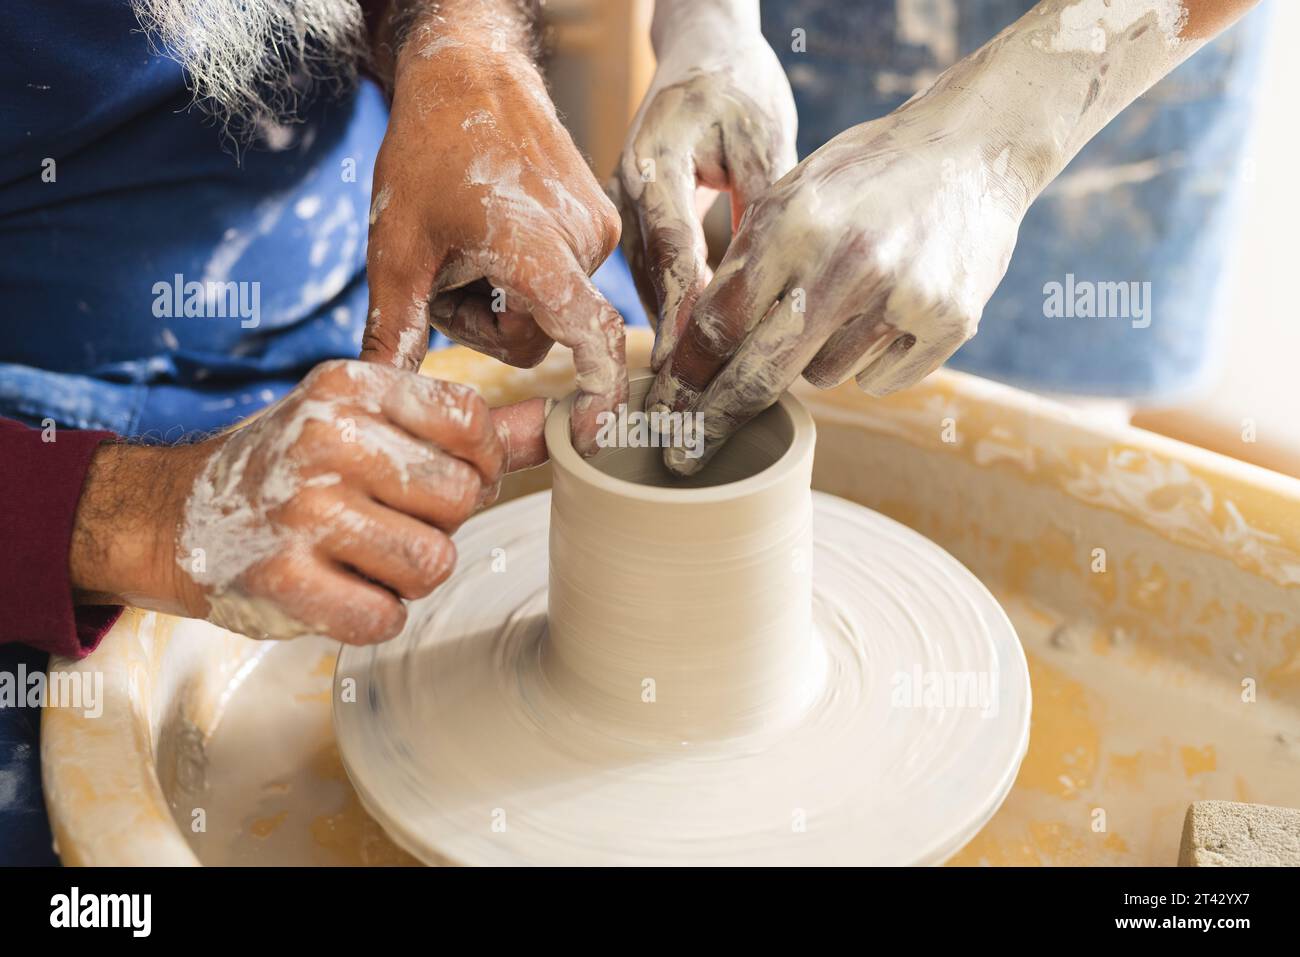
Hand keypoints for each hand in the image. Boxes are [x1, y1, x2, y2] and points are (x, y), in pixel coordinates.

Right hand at [70, 360, 547, 643]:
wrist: (176, 517)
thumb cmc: (296, 468)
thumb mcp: (369, 424)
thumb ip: (464, 429)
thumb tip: (557, 424)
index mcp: (353, 386)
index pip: (472, 422)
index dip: (478, 464)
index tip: (443, 480)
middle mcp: (328, 438)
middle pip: (463, 499)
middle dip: (440, 524)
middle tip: (385, 520)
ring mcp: (303, 509)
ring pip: (434, 563)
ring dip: (407, 576)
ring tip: (360, 556)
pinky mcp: (281, 577)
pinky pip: (384, 617)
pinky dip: (372, 616)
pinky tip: (336, 589)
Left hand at [362, 24, 625, 454]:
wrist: (470, 74)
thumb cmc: (427, 154)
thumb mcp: (395, 249)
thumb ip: (394, 330)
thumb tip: (381, 398)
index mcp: (535, 246)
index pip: (585, 333)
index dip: (595, 391)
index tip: (596, 435)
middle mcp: (581, 241)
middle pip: (539, 335)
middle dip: (488, 323)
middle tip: (449, 273)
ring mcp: (597, 230)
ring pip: (550, 310)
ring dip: (506, 297)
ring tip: (472, 243)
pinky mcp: (601, 223)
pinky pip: (564, 280)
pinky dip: (527, 274)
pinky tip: (497, 232)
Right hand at [609, 0, 796, 371]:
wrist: (700, 49)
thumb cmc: (738, 84)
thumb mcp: (763, 137)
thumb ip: (765, 206)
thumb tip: (776, 282)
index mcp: (655, 161)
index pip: (670, 249)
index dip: (681, 310)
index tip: (691, 361)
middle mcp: (629, 187)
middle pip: (651, 277)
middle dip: (672, 340)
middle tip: (687, 403)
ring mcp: (627, 204)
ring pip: (648, 282)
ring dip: (672, 333)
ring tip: (692, 395)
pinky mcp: (639, 216)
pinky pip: (655, 272)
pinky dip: (676, 308)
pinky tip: (698, 354)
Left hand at [648, 101, 1024, 474]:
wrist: (976, 148)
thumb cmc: (866, 174)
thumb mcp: (793, 193)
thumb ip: (746, 263)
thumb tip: (691, 348)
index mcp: (793, 223)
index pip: (718, 325)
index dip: (684, 381)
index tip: (661, 419)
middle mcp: (845, 262)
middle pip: (760, 373)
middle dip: (715, 420)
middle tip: (686, 457)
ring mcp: (902, 294)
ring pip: (822, 376)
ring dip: (817, 357)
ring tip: (848, 299)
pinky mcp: (949, 321)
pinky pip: (879, 379)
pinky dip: (875, 358)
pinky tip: (892, 307)